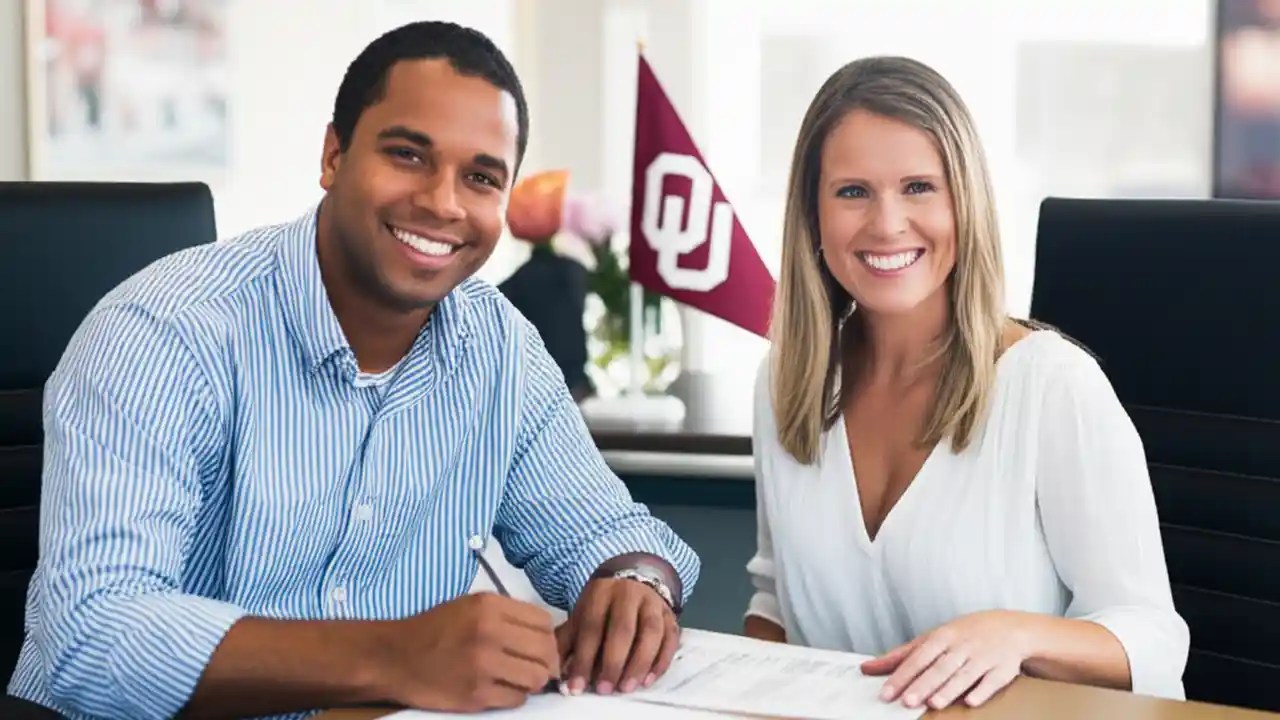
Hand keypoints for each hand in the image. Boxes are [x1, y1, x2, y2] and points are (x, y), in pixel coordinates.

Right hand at [377, 592, 560, 711]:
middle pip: (546, 651)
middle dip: (548, 661)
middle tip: (538, 666)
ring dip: (533, 681)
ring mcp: (483, 666)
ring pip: (537, 678)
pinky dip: (514, 696)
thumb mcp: (471, 606)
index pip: (544, 622)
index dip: (548, 636)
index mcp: (490, 607)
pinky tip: (500, 688)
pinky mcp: (476, 695)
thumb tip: (544, 634)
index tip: (541, 645)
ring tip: (519, 678)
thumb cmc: (435, 630)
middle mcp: (490, 633)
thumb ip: (508, 614)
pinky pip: (517, 699)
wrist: (395, 657)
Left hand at [557, 577, 678, 695]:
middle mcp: (629, 594)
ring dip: (639, 664)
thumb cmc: (603, 606)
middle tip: (604, 689)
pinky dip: (661, 662)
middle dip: (613, 663)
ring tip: (627, 688)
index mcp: (601, 592)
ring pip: (650, 633)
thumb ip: (567, 640)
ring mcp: (653, 603)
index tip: (577, 686)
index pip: (592, 627)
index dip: (584, 658)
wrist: (633, 580)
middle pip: (623, 629)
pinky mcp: (670, 615)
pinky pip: (670, 639)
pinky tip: (648, 680)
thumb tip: (552, 670)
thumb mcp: (582, 615)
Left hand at [861, 611, 1032, 709]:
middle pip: (940, 667)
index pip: (919, 656)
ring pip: (965, 674)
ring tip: (934, 703)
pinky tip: (971, 701)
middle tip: (907, 702)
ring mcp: (984, 657)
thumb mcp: (933, 638)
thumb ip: (901, 655)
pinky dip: (982, 690)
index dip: (902, 675)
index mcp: (943, 636)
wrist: (1011, 628)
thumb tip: (868, 667)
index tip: (887, 693)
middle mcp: (963, 646)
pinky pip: (993, 681)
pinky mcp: (1004, 669)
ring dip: (949, 689)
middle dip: (923, 684)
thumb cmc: (964, 635)